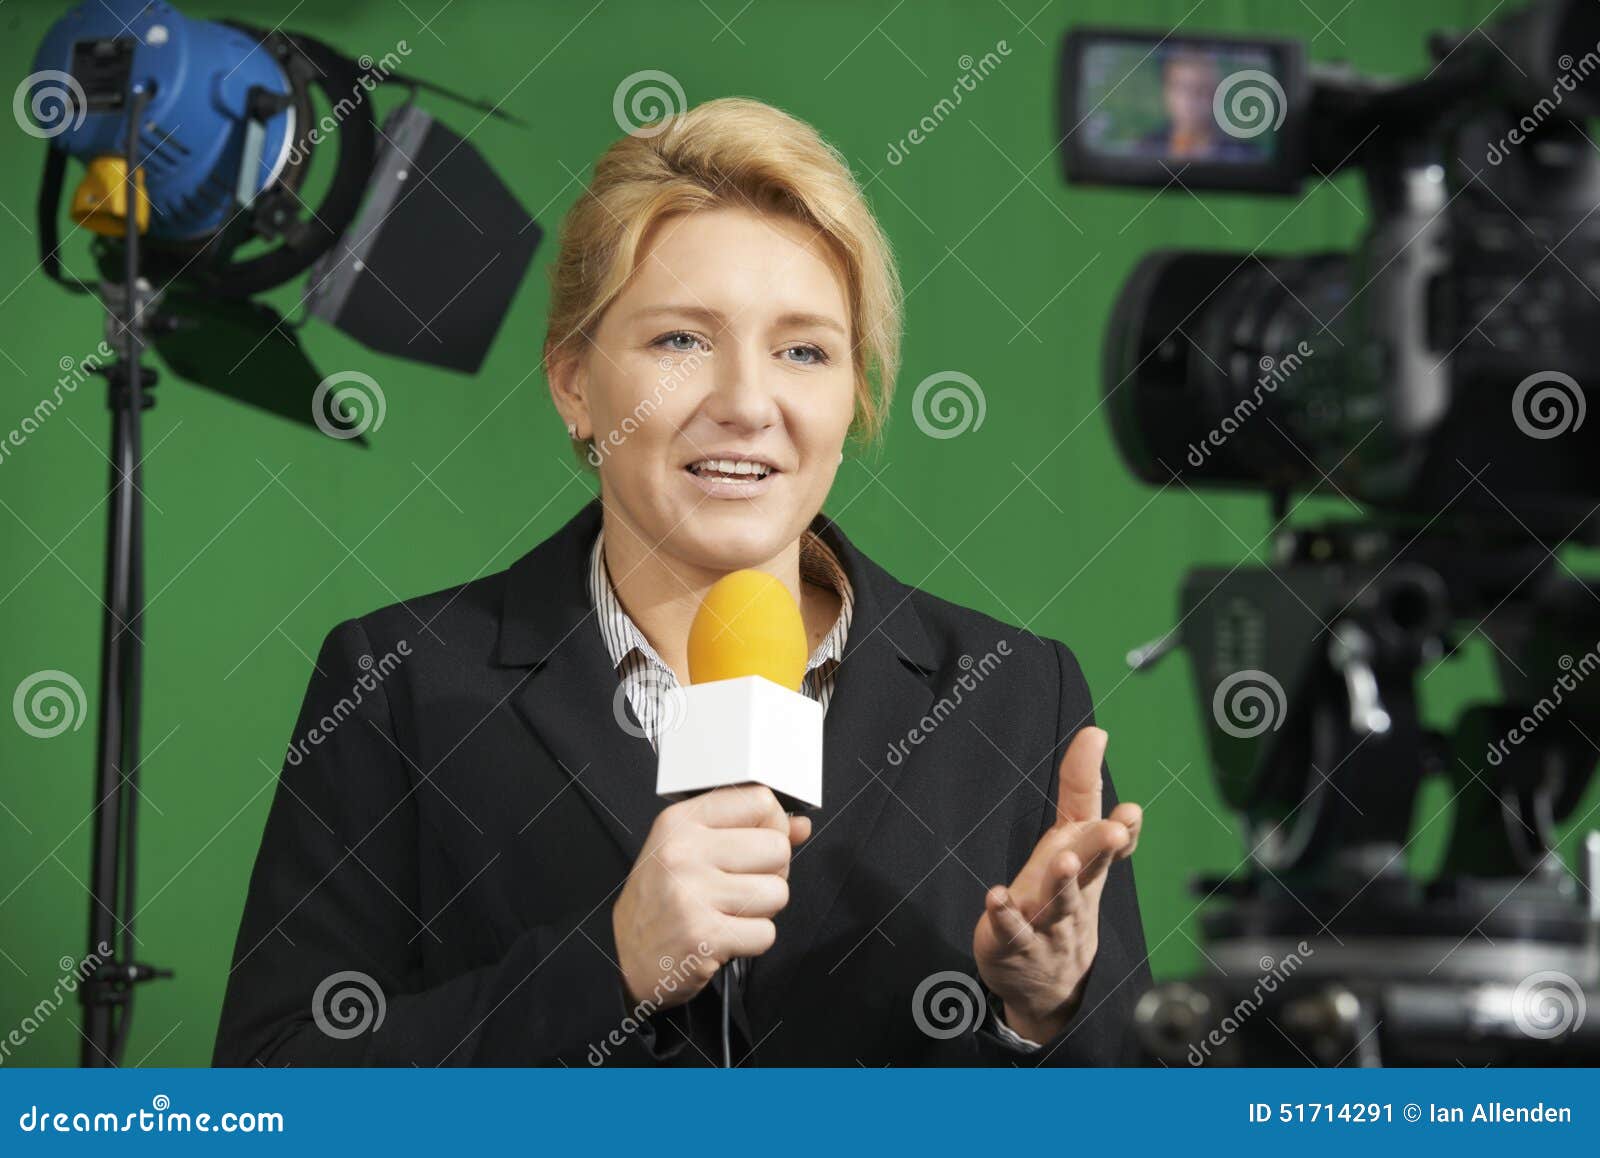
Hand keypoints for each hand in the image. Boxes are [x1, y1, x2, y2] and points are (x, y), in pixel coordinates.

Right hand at [613, 784, 811, 1008]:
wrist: (622, 955)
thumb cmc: (660, 900)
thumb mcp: (691, 850)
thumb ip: (747, 831)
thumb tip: (799, 826)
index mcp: (680, 822)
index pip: (759, 800)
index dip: (773, 825)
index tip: (759, 842)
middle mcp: (684, 852)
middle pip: (777, 847)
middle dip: (771, 872)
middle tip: (741, 886)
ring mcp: (693, 894)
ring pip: (778, 892)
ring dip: (762, 910)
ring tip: (729, 911)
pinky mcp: (705, 935)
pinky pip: (766, 932)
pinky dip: (752, 940)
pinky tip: (725, 935)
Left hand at [972, 726, 1142, 1042]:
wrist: (1050, 984)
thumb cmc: (1063, 899)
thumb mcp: (1077, 845)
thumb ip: (1083, 791)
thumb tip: (1096, 732)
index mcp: (1088, 866)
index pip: (1109, 842)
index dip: (1124, 826)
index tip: (1132, 809)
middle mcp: (1075, 894)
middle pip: (1091, 869)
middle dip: (1102, 849)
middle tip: (1115, 831)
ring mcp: (1047, 922)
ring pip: (1059, 903)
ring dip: (1062, 882)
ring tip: (1065, 859)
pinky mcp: (1015, 943)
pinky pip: (1011, 930)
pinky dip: (1004, 915)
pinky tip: (995, 897)